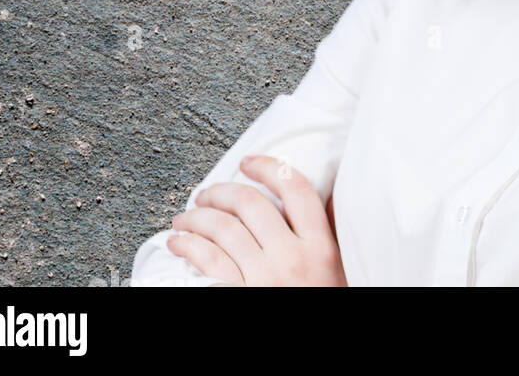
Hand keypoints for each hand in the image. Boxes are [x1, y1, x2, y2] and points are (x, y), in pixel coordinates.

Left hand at [166, 154, 346, 285]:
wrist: (312, 358)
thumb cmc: (323, 303)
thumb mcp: (339, 270)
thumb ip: (331, 233)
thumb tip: (329, 195)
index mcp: (321, 246)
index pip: (295, 189)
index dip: (268, 167)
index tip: (250, 162)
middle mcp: (291, 258)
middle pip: (251, 204)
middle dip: (222, 191)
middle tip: (208, 192)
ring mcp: (263, 279)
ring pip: (222, 229)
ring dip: (197, 217)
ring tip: (185, 217)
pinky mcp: (236, 297)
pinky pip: (207, 261)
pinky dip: (188, 246)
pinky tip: (179, 243)